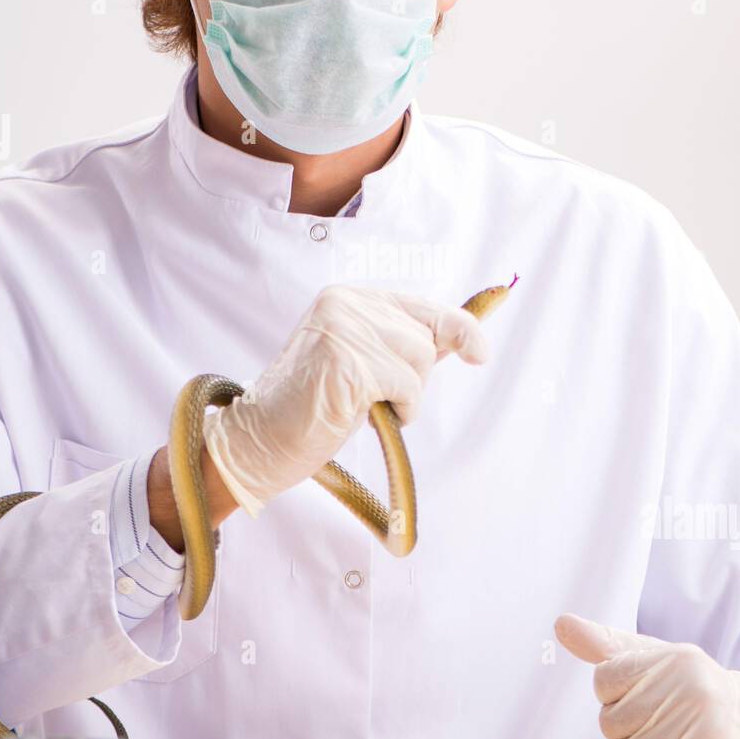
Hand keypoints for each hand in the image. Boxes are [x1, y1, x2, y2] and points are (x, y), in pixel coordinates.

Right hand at [202, 285, 488, 516]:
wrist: (259, 440)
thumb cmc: (311, 409)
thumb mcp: (362, 364)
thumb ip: (404, 346)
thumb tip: (468, 338)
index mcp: (347, 298)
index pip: (420, 306)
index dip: (458, 328)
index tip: (480, 352)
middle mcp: (345, 303)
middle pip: (426, 336)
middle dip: (416, 376)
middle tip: (375, 398)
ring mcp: (346, 330)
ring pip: (421, 360)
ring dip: (406, 395)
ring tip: (364, 406)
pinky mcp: (350, 362)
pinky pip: (408, 386)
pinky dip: (399, 410)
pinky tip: (364, 415)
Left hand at [555, 613, 739, 738]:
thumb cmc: (690, 689)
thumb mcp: (654, 659)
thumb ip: (606, 645)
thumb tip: (561, 623)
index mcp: (676, 659)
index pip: (605, 679)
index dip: (615, 693)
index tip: (643, 693)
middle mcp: (693, 691)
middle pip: (611, 721)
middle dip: (626, 728)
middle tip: (659, 721)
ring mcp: (704, 733)